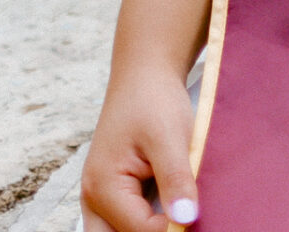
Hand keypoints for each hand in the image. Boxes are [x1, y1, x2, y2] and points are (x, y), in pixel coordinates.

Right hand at [80, 63, 198, 230]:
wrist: (144, 72)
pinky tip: (165, 206)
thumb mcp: (170, 136)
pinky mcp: (110, 193)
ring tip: (171, 206)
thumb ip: (176, 180)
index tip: (196, 212)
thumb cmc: (154, 98)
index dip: (174, 227)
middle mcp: (92, 198)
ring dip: (144, 227)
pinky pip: (121, 222)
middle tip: (180, 215)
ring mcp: (98, 197)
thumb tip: (185, 220)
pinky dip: (142, 221)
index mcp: (103, 187)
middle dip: (149, 231)